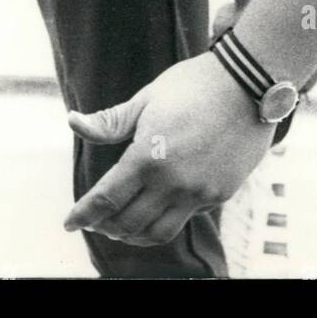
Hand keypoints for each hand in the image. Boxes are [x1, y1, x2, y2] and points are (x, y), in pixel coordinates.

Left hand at [62, 53, 273, 247]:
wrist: (248, 83)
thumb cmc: (192, 85)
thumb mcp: (146, 99)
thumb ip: (110, 121)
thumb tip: (72, 122)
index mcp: (148, 157)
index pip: (106, 198)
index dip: (83, 213)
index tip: (68, 223)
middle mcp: (173, 182)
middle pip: (129, 222)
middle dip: (105, 225)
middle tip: (95, 221)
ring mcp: (200, 192)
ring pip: (158, 232)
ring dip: (134, 234)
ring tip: (123, 226)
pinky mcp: (221, 193)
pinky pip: (188, 217)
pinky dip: (166, 218)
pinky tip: (159, 207)